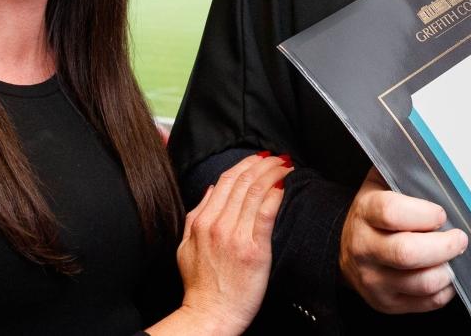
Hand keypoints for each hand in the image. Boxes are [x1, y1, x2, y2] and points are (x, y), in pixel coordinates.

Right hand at [172, 152, 290, 333]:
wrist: (210, 314)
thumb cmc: (201, 286)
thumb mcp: (185, 247)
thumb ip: (197, 216)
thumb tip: (211, 190)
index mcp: (202, 222)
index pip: (225, 181)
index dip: (245, 165)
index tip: (259, 158)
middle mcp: (217, 225)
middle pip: (242, 182)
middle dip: (262, 163)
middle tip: (277, 156)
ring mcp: (235, 236)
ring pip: (255, 191)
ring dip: (273, 172)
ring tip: (285, 164)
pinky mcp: (254, 249)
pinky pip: (265, 212)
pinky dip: (275, 193)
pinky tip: (284, 184)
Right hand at [339, 167, 468, 312]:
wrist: (346, 249)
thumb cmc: (376, 212)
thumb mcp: (381, 183)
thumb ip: (404, 169)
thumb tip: (438, 152)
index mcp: (365, 212)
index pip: (391, 213)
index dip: (424, 214)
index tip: (441, 214)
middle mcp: (365, 248)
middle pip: (408, 253)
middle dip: (444, 245)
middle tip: (460, 238)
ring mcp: (374, 280)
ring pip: (421, 282)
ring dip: (448, 270)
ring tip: (453, 257)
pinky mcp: (387, 303)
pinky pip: (426, 302)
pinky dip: (445, 290)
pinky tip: (445, 273)